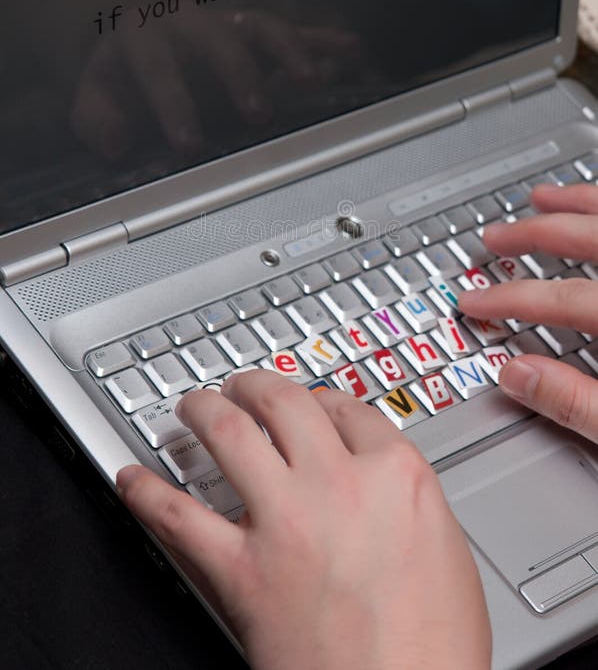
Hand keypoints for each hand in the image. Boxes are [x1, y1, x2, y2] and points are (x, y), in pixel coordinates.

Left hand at [117, 370, 490, 669]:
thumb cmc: (434, 650)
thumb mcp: (448, 553)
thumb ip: (410, 503)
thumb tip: (383, 486)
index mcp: (397, 477)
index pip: (348, 409)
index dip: (321, 398)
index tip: (311, 402)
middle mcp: (338, 485)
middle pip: (285, 402)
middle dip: (256, 385)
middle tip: (242, 387)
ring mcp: (285, 522)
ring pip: (230, 434)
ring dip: (204, 410)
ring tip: (194, 406)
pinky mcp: (241, 571)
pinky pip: (179, 516)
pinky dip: (148, 492)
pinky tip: (135, 478)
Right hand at [459, 183, 597, 440]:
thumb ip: (577, 404)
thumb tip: (516, 378)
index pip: (563, 299)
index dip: (510, 299)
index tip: (473, 302)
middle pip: (590, 240)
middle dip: (534, 235)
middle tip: (496, 237)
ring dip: (579, 204)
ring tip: (545, 197)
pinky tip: (594, 213)